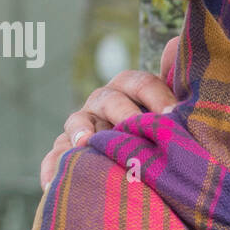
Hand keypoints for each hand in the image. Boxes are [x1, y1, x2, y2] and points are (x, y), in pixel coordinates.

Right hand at [39, 36, 179, 188]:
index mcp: (131, 87)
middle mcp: (105, 101)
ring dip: (81, 132)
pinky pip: (56, 156)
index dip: (158, 96)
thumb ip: (179, 82)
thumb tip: (174, 46)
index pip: (142, 84)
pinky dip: (52, 169)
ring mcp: (84, 125)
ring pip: (78, 124)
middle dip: (124, 114)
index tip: (174, 115)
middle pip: (111, 101)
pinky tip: (50, 184)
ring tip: (86, 144)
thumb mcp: (176, 106)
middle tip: (136, 128)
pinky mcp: (68, 149)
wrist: (147, 157)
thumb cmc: (165, 127)